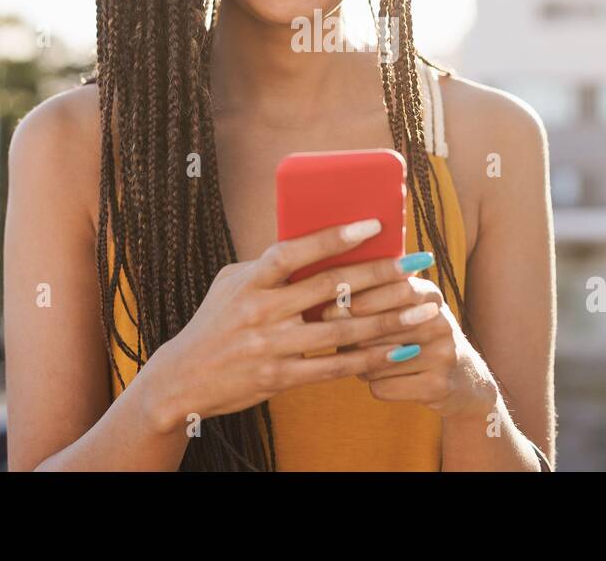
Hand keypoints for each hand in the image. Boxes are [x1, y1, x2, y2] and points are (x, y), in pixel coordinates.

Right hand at [140, 220, 442, 433]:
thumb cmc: (214, 323)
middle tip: (418, 264)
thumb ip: (269, 267)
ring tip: (423, 309)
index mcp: (250, 280)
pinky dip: (369, 359)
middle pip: (329, 288)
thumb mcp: (231, 285)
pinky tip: (398, 350)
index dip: (334, 237)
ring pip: (341, 330)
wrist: (182, 379)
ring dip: (387, 319)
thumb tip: (314, 243)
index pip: (295, 252)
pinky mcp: (278, 378)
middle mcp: (261, 311)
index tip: (374, 224)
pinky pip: (333, 368)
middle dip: (379, 274)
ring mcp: (270, 346)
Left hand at [327, 274, 500, 419]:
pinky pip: (382, 387)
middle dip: (350, 336)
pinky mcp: (437, 386)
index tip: (330, 307)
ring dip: (360, 364)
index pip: (397, 288)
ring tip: (367, 360)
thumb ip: (374, 300)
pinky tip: (384, 380)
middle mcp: (441, 321)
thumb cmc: (417, 337)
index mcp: (431, 295)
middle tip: (338, 339)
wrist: (463, 379)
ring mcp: (443, 355)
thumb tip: (327, 309)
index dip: (362, 298)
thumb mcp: (409, 309)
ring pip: (375, 360)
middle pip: (378, 328)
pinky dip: (374, 385)